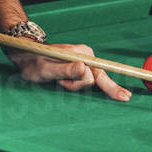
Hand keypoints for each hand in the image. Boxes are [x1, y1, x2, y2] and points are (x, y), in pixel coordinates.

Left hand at [6, 43, 130, 100]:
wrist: (26, 54)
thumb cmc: (34, 61)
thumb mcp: (46, 69)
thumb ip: (65, 70)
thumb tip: (84, 69)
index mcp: (82, 54)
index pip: (100, 74)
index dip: (112, 87)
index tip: (126, 97)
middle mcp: (87, 56)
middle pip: (94, 80)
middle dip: (76, 85)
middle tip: (60, 82)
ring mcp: (85, 62)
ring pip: (86, 83)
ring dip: (71, 85)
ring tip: (56, 79)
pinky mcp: (81, 67)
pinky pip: (82, 82)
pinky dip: (71, 84)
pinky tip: (60, 80)